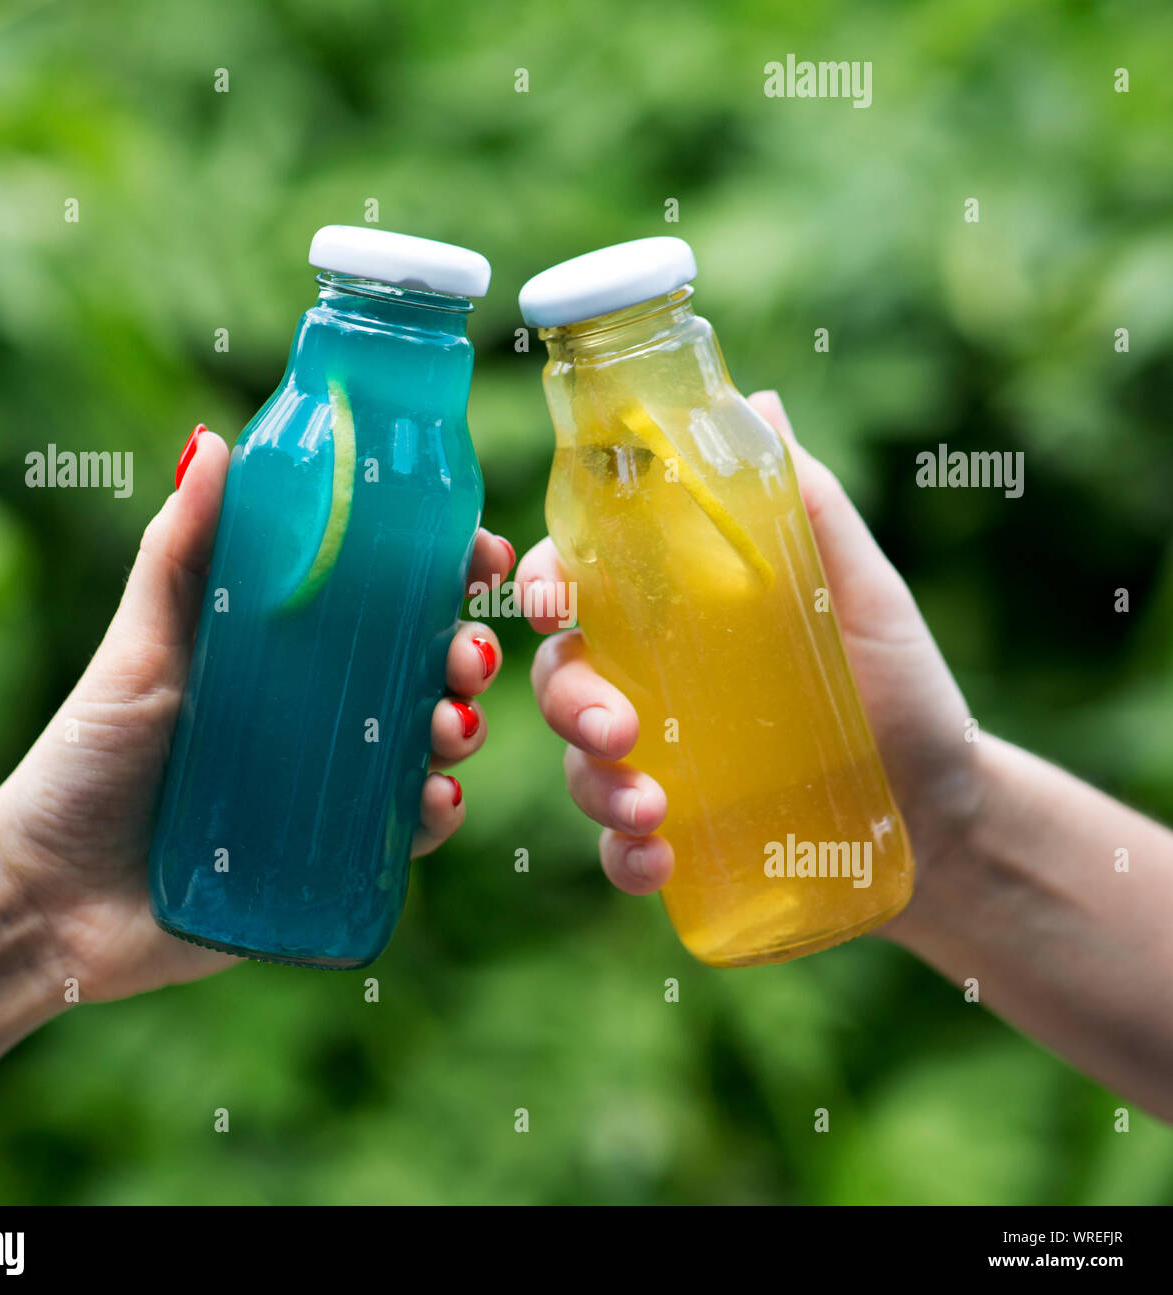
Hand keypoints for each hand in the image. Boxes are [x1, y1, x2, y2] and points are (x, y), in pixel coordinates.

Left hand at [0, 427, 513, 1000]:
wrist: (52, 899)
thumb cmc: (85, 760)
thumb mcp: (140, 647)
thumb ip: (181, 552)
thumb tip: (212, 441)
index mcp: (286, 649)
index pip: (384, 596)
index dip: (441, 571)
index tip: (477, 554)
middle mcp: (321, 710)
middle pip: (422, 667)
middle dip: (464, 652)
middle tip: (467, 655)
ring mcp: (333, 783)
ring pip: (429, 743)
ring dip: (461, 725)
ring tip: (451, 727)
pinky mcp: (336, 855)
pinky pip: (407, 829)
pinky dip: (436, 810)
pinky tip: (434, 797)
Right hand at [519, 389, 981, 938]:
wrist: (946, 811)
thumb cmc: (903, 689)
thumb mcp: (863, 595)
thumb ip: (810, 508)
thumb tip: (762, 405)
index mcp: (679, 616)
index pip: (584, 585)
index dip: (547, 583)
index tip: (551, 600)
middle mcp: (654, 685)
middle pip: (563, 676)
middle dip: (568, 700)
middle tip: (617, 729)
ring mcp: (660, 765)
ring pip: (581, 765)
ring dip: (594, 786)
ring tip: (650, 813)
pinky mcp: (678, 839)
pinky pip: (619, 848)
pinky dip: (622, 857)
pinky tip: (655, 863)